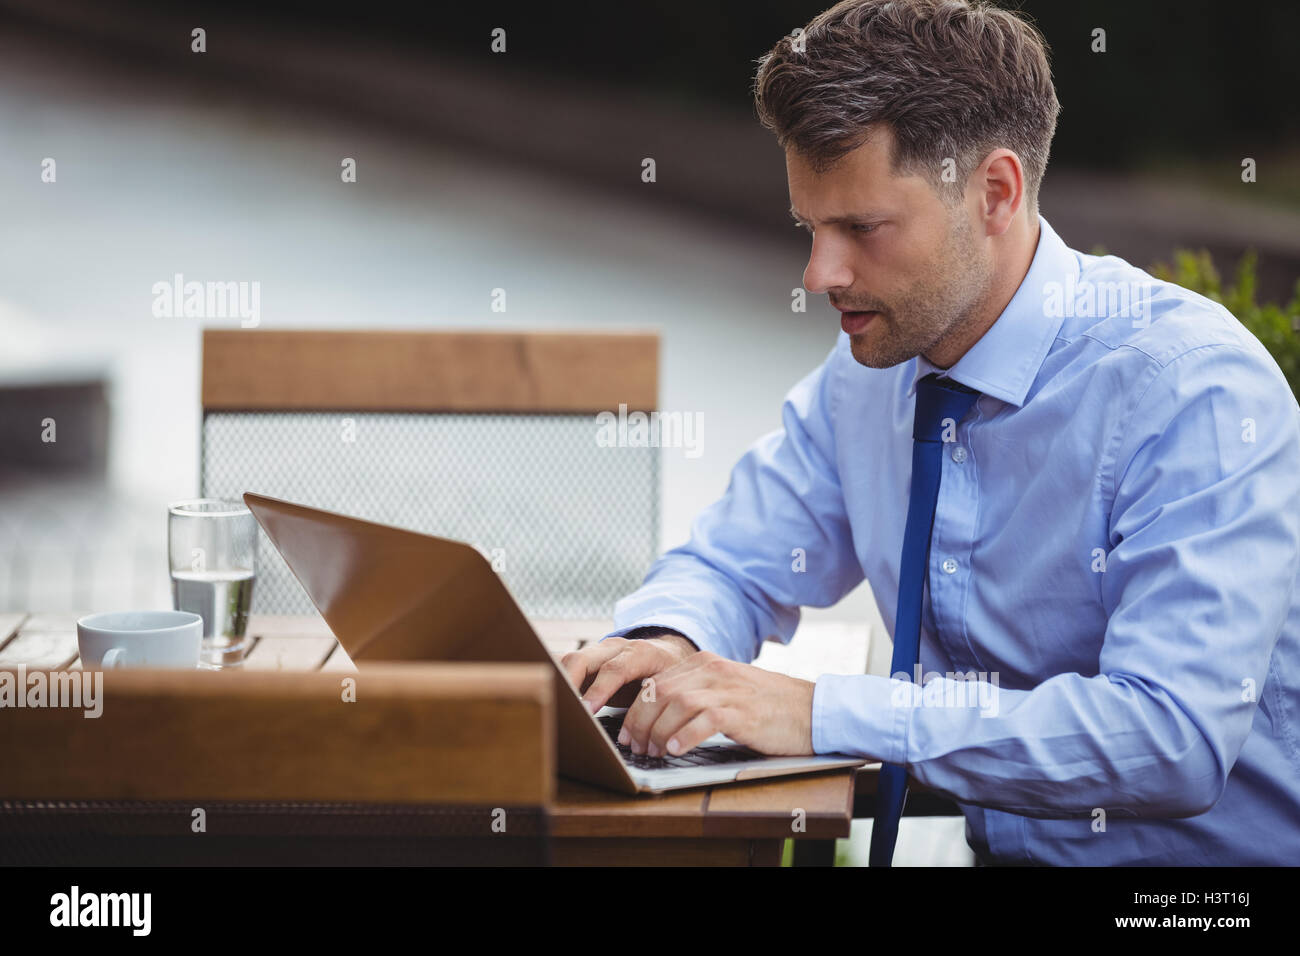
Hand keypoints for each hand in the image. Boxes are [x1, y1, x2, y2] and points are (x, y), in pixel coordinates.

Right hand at [560, 630, 697, 713]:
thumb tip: (636, 732)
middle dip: (568, 682)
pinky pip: (566, 665)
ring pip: (569, 659)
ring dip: (558, 681)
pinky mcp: (586, 660)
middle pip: (582, 658)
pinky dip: (556, 680)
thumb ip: (650, 702)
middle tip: (561, 708)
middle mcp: (615, 647)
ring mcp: (597, 651)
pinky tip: (551, 698)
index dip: (599, 690)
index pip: (616, 668)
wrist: (666, 654)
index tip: (587, 712)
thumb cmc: (668, 674)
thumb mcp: (669, 686)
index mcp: (640, 652)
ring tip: (551, 705)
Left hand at [619, 651, 815, 756]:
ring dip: (657, 731)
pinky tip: (675, 750)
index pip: (656, 681)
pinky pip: (705, 719)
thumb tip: (658, 718)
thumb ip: (696, 695)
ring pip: (676, 704)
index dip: (635, 709)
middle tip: (634, 747)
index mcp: (705, 663)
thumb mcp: (726, 691)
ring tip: (652, 752)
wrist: (812, 710)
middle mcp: (713, 670)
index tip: (626, 733)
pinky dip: (685, 735)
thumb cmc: (767, 707)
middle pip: (659, 692)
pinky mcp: (742, 711)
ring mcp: (728, 689)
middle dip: (640, 721)